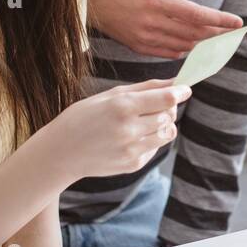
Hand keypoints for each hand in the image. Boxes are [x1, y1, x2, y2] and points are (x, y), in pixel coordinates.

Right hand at [46, 79, 190, 182]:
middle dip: (168, 108)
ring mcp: (131, 150)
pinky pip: (155, 148)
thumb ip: (145, 88)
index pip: (166, 99)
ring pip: (167, 133)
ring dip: (162, 125)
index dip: (180, 92)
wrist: (61, 152)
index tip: (185, 88)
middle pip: (169, 115)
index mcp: (122, 106)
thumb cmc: (83, 117)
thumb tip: (174, 82)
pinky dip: (150, 140)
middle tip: (154, 105)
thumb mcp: (109, 95)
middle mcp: (129, 129)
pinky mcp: (133, 165)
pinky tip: (130, 138)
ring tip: (143, 121)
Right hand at [88, 0, 243, 58]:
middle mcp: (153, 22)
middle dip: (218, 35)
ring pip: (184, 45)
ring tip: (222, 43)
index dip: (220, 20)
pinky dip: (185, 50)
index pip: (197, 14)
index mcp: (157, 1)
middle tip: (235, 35)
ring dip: (205, 45)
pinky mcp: (138, 46)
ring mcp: (145, 38)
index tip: (237, 22)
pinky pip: (168, 52)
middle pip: (194, 33)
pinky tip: (196, 47)